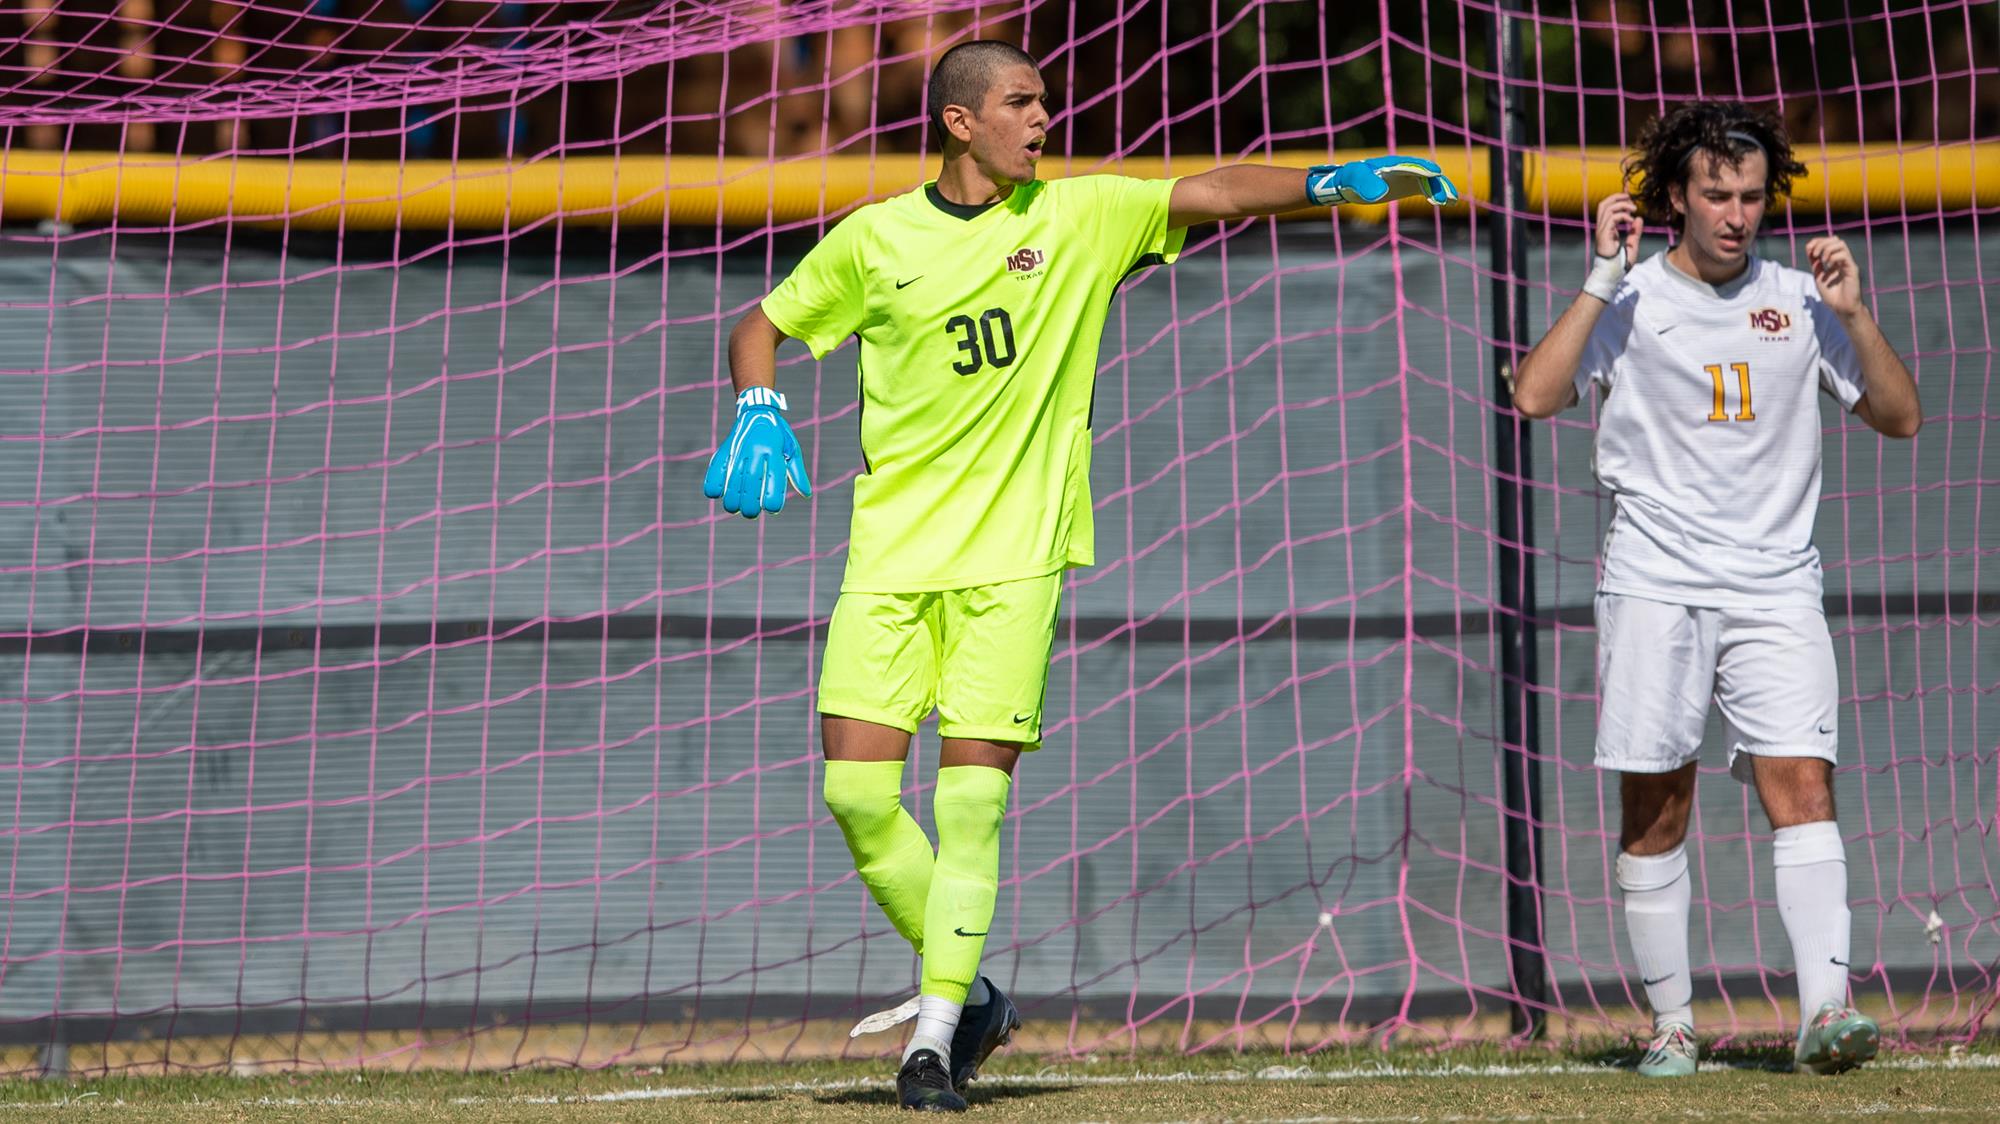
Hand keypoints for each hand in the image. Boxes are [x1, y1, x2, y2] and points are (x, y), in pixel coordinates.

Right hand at [702, 387, 811, 518]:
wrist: (757, 410)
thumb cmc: (778, 434)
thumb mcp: (792, 449)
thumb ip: (797, 472)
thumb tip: (807, 494)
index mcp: (774, 450)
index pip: (774, 478)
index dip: (773, 498)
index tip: (772, 510)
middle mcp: (755, 449)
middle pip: (751, 481)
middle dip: (749, 504)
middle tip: (751, 513)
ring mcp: (738, 449)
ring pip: (732, 478)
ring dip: (732, 499)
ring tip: (735, 509)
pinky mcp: (725, 449)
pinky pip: (716, 468)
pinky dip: (713, 483)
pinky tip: (716, 494)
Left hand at [1306, 155, 1458, 205]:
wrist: (1349, 183)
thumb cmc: (1350, 179)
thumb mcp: (1354, 179)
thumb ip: (1365, 183)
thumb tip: (1380, 193)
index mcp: (1392, 163)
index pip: (1410, 165)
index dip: (1423, 169)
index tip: (1436, 174)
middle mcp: (1404, 167)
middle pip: (1425, 173)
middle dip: (1436, 183)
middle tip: (1446, 198)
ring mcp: (1408, 176)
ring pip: (1429, 181)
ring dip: (1440, 190)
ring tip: (1450, 201)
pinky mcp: (1409, 186)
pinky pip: (1427, 188)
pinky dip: (1437, 194)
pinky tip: (1447, 203)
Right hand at [1595, 192, 1641, 266]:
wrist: (1613, 273)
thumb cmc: (1620, 263)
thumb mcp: (1632, 245)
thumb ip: (1635, 232)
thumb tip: (1639, 219)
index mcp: (1606, 229)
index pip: (1606, 208)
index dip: (1616, 200)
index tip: (1629, 200)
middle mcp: (1601, 228)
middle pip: (1603, 204)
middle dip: (1616, 197)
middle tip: (1629, 197)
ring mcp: (1601, 231)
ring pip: (1608, 209)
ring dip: (1623, 205)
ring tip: (1634, 209)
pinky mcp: (1604, 235)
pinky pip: (1612, 219)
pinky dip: (1623, 216)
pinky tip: (1631, 220)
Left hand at [1806, 236, 1862, 317]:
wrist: (1841, 308)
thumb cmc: (1832, 295)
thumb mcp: (1819, 277)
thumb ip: (1815, 264)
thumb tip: (1810, 250)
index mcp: (1835, 261)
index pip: (1828, 242)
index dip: (1817, 241)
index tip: (1808, 249)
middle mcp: (1842, 260)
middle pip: (1835, 240)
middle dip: (1821, 243)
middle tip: (1814, 254)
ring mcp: (1848, 264)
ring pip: (1841, 244)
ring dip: (1827, 249)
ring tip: (1822, 260)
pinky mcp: (1852, 269)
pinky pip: (1844, 256)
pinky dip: (1833, 257)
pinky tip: (1828, 266)